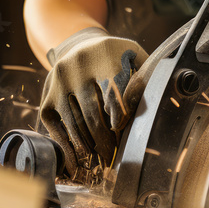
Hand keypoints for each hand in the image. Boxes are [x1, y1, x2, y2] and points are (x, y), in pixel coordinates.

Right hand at [39, 27, 148, 173]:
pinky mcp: (46, 98)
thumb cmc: (114, 56)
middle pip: (92, 111)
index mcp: (104, 54)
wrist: (78, 46)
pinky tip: (76, 161)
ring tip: (100, 160)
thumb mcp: (132, 55)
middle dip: (105, 137)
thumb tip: (161, 96)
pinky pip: (55, 128)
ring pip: (74, 123)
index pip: (112, 90)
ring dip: (88, 146)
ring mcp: (58, 84)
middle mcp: (76, 67)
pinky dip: (67, 147)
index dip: (119, 113)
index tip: (122, 129)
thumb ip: (145, 73)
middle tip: (114, 154)